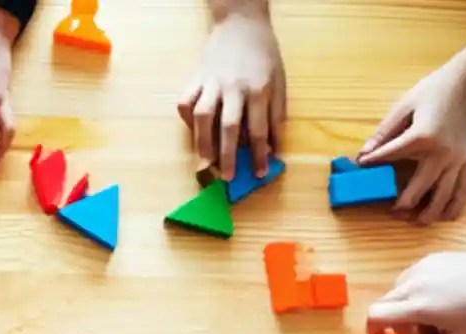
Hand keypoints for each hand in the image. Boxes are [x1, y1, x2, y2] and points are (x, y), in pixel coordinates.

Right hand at [177, 8, 285, 181]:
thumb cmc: (264, 54)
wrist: (241, 23)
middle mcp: (233, 88)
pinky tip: (193, 131)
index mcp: (259, 89)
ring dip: (202, 143)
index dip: (259, 154)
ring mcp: (211, 83)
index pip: (259, 129)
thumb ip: (277, 114)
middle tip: (228, 177)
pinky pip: (186, 102)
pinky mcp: (196, 78)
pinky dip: (186, 119)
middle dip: (227, 155)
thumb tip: (273, 146)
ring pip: (202, 117)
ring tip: (204, 164)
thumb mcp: (280, 81)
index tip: (260, 173)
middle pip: (228, 127)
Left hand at [357, 63, 465, 224]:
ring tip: (418, 222)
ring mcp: (458, 159)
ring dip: (432, 211)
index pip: (392, 155)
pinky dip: (456, 205)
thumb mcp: (403, 106)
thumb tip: (365, 152)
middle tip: (393, 212)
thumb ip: (384, 132)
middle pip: (422, 185)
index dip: (374, 162)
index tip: (361, 167)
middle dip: (406, 202)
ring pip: (445, 193)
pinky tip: (448, 217)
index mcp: (423, 137)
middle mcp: (442, 153)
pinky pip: (465, 188)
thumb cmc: (433, 92)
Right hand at [366, 248, 465, 333]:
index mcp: (419, 306)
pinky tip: (439, 296)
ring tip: (428, 314)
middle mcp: (413, 284)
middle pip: (383, 303)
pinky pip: (410, 277)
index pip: (376, 314)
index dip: (372, 329)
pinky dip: (414, 290)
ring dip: (402, 305)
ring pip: (396, 289)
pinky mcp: (430, 258)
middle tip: (413, 333)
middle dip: (391, 321)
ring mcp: (420, 267)